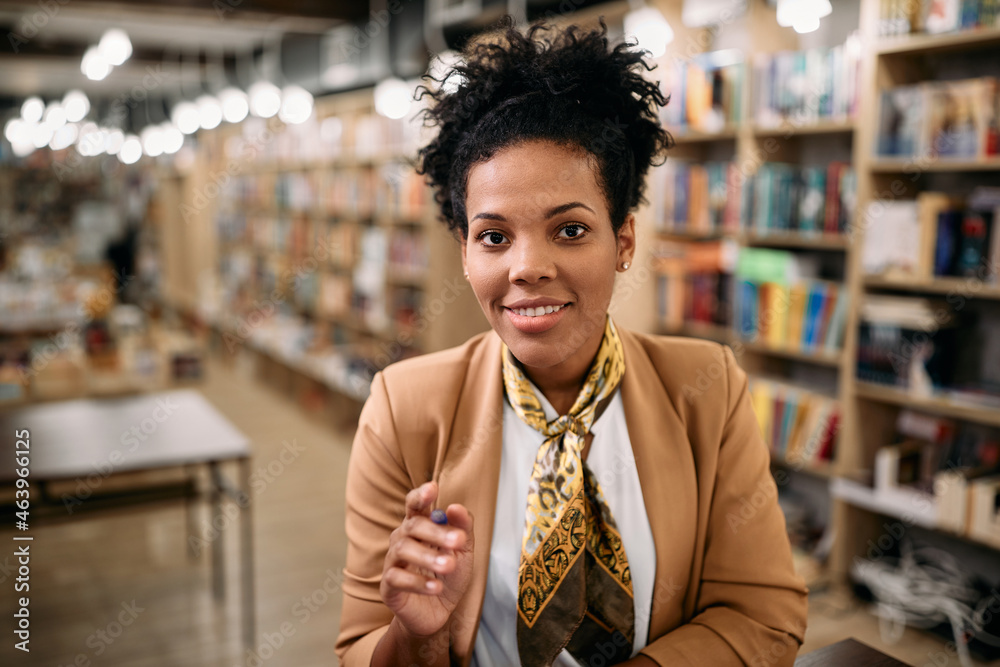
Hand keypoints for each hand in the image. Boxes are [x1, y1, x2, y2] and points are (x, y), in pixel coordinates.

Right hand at [380, 481, 474, 637]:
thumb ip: (462, 528)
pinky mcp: (388, 586)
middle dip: (435, 532)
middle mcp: (401, 540)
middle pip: (411, 526)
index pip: (414, 505)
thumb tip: (456, 507)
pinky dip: (418, 583)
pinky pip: (397, 578)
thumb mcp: (463, 552)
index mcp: (419, 527)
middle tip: (458, 541)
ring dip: (427, 556)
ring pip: (402, 550)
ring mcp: (392, 562)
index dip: (420, 496)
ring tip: (448, 566)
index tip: (433, 489)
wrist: (438, 612)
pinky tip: (437, 587)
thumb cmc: (448, 576)